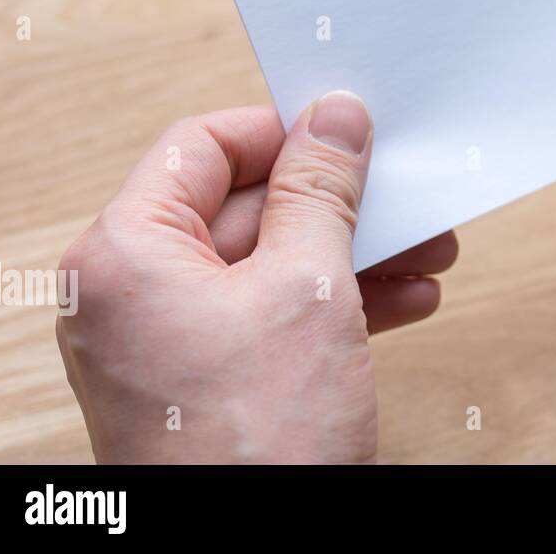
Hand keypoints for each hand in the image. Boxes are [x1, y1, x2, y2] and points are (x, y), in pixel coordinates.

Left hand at [56, 91, 456, 463]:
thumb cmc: (256, 440)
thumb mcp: (309, 289)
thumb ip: (323, 191)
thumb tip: (335, 115)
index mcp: (126, 254)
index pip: (202, 147)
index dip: (283, 133)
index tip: (350, 132)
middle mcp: (132, 293)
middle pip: (245, 207)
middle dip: (341, 206)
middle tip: (409, 196)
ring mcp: (165, 342)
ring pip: (268, 264)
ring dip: (353, 256)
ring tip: (429, 253)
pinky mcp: (202, 382)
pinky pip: (269, 317)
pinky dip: (334, 305)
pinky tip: (405, 302)